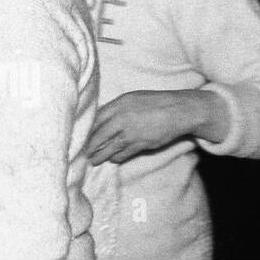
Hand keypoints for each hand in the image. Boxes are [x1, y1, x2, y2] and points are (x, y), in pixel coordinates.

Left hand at [87, 89, 216, 164]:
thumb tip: (102, 117)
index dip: (87, 130)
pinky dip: (117, 158)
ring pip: (110, 147)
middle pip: (99, 135)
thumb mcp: (131, 98)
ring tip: (93, 161)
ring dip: (100, 156)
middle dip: (90, 146)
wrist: (177, 110)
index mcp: (118, 105)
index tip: (81, 136)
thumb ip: (116, 108)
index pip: (96, 119)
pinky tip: (112, 160)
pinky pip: (124, 153)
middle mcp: (121, 119)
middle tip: (84, 153)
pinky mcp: (141, 144)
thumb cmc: (154, 102)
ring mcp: (131, 132)